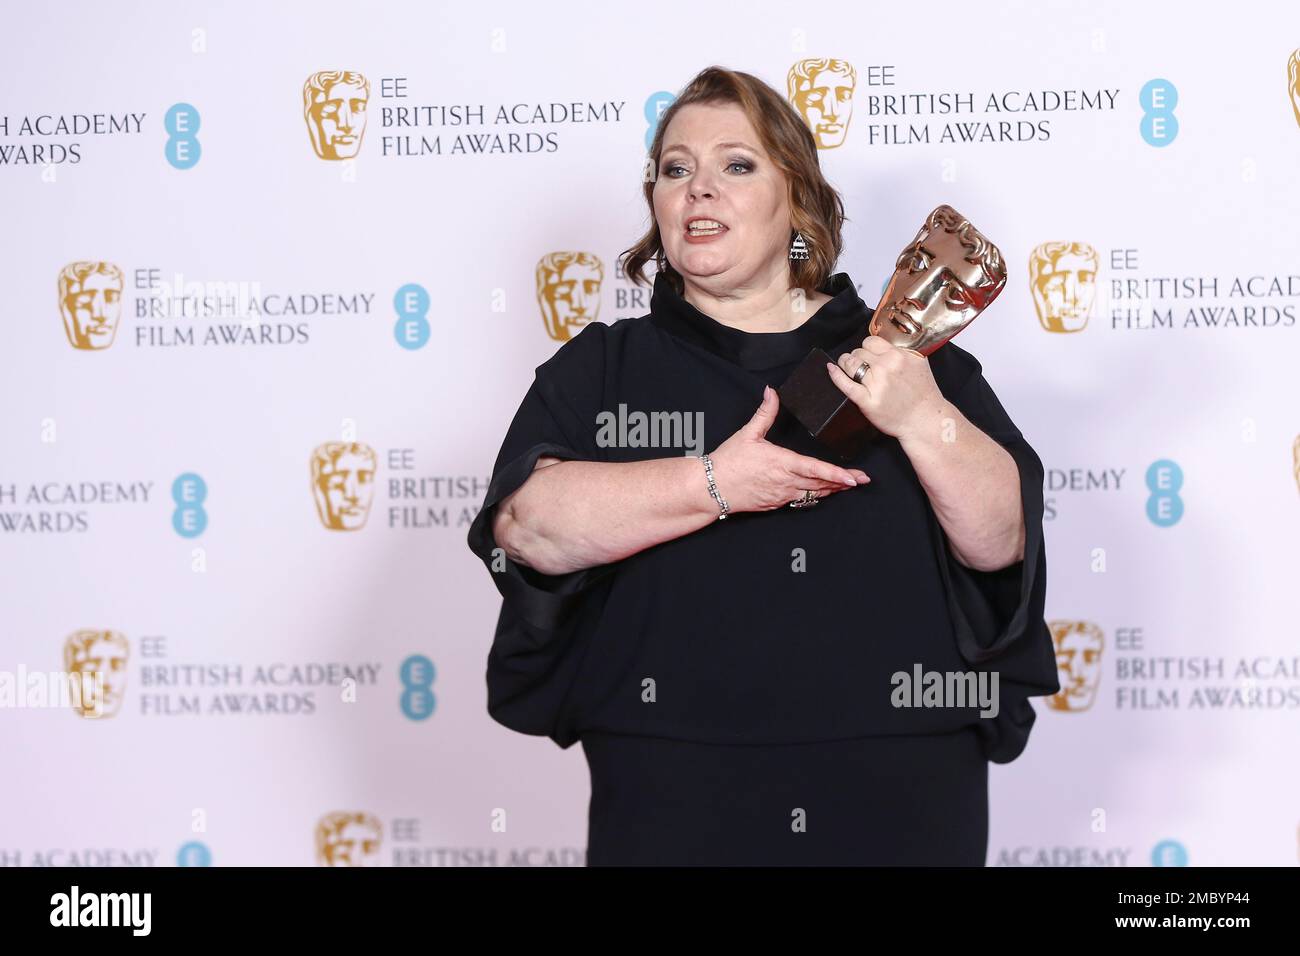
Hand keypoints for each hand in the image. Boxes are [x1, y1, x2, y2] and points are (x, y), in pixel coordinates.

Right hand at [708, 386, 869, 512]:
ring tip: (847, 485)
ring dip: (831, 490)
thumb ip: (765, 413)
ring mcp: (781, 495)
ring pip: (813, 494)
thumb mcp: (747, 434)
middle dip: (843, 482)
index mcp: (782, 463)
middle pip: (821, 484)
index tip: (853, 477)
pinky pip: (800, 500)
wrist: (710, 488)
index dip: (836, 475)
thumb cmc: (728, 461)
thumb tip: (772, 392)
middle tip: (861, 480)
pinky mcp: (775, 504)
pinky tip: (821, 492)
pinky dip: (813, 495)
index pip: (815, 470)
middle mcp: (785, 482)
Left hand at [826, 335, 943, 439]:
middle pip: (859, 351)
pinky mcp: (867, 401)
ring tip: (846, 367)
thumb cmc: (923, 394)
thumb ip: (902, 351)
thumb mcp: (918, 363)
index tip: (867, 354)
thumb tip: (883, 344)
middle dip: (857, 356)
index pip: (871, 341)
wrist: (924, 419)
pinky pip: (846, 384)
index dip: (866, 347)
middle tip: (859, 365)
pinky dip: (836, 375)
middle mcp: (887, 367)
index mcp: (899, 355)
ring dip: (845, 364)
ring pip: (850, 364)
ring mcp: (876, 384)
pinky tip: (831, 369)